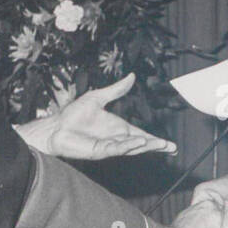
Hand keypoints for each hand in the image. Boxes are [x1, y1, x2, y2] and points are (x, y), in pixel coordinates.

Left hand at [14, 73, 175, 160]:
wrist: (56, 127)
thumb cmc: (74, 114)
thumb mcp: (98, 97)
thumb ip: (116, 90)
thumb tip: (132, 76)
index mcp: (118, 128)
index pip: (141, 134)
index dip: (154, 139)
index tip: (169, 144)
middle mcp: (116, 139)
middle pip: (140, 144)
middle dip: (156, 146)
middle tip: (171, 148)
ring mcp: (108, 146)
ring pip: (131, 148)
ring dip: (145, 146)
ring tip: (159, 144)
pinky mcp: (99, 151)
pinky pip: (117, 149)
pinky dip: (128, 146)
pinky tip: (139, 142)